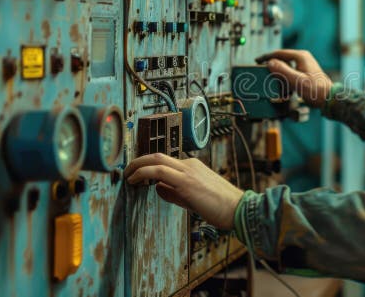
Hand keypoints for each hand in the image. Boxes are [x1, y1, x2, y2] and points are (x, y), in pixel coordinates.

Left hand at [124, 153, 243, 229]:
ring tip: (127, 175)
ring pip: (156, 160)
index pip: (165, 161)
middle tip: (126, 170)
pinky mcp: (186, 181)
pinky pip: (159, 171)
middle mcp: (190, 164)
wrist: (238, 209)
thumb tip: (157, 188)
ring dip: (137, 165)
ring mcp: (188, 171)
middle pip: (157, 155)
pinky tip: (135, 180)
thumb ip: (174, 192)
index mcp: (193, 166)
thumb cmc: (219, 207)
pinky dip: (143, 172)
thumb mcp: (192, 198)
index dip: (147, 166)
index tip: (136, 174)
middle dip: (138, 161)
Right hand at [256, 49, 332, 107]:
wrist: (328, 98)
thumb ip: (283, 71)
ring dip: (279, 76)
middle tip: (263, 73)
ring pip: (286, 68)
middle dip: (273, 68)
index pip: (279, 53)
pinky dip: (286, 80)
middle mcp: (302, 59)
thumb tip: (270, 62)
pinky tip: (284, 89)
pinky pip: (291, 74)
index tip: (258, 61)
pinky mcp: (305, 74)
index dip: (267, 57)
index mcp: (300, 56)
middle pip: (282, 60)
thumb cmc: (316, 90)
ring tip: (274, 84)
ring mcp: (304, 66)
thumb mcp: (296, 80)